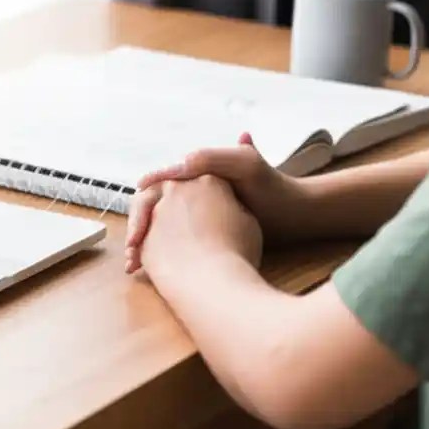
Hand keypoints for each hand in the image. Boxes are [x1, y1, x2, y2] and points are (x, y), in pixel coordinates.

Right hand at [124, 133, 306, 271]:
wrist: (295, 216)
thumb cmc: (272, 188)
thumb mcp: (244, 164)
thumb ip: (213, 158)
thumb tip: (181, 161)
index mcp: (195, 171)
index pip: (155, 185)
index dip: (142, 208)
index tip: (137, 232)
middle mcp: (190, 189)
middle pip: (151, 208)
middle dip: (138, 231)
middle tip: (133, 255)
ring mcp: (195, 210)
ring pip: (159, 227)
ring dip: (145, 246)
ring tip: (138, 266)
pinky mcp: (204, 229)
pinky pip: (173, 240)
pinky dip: (161, 254)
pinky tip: (156, 270)